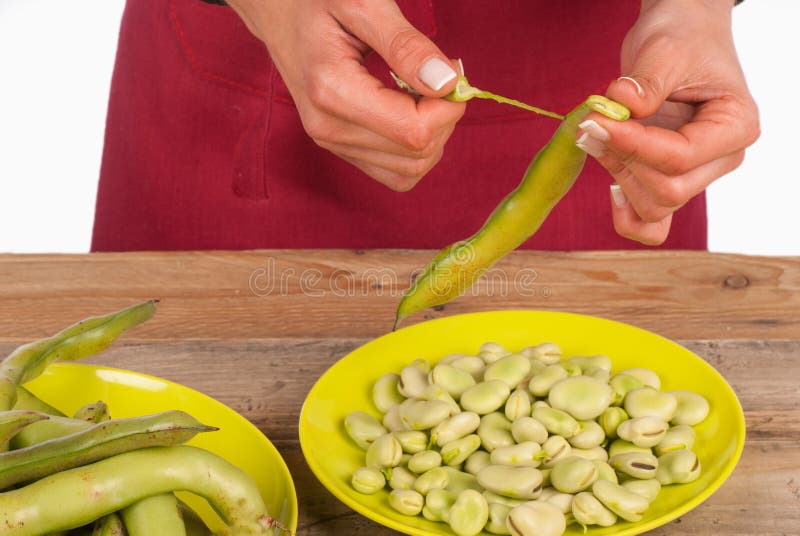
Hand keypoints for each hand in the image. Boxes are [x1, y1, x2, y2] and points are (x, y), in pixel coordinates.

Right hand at [226, 0, 464, 190]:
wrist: (279, 15)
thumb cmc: (319, 1)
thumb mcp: (364, 5)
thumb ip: (406, 45)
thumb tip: (447, 83)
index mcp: (332, 92)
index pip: (414, 131)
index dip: (448, 106)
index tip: (451, 70)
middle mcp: (329, 129)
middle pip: (417, 154)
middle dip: (445, 118)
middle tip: (441, 76)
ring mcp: (332, 144)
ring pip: (411, 170)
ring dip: (434, 135)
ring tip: (425, 93)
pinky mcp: (341, 150)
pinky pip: (396, 173)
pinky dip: (417, 149)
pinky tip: (412, 113)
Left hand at [575, 0, 759, 244]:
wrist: (679, 39)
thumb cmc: (681, 39)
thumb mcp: (664, 49)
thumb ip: (646, 81)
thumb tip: (619, 104)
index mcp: (735, 126)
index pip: (679, 157)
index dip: (631, 145)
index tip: (595, 120)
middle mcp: (720, 159)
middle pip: (667, 192)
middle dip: (621, 161)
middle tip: (590, 125)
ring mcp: (695, 176)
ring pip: (653, 208)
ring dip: (617, 176)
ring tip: (597, 137)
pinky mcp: (668, 181)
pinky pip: (651, 224)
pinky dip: (627, 217)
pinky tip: (610, 187)